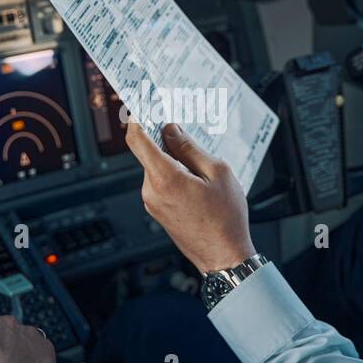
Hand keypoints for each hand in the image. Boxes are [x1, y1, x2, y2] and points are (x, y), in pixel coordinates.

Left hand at [125, 121, 255, 273]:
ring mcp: (153, 203)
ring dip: (175, 162)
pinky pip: (162, 184)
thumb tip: (171, 130)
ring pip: (158, 169)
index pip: (137, 139)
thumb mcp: (217, 172)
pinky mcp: (158, 211)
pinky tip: (198, 184)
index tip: (140, 105)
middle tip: (189, 136)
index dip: (136, 118)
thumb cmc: (225, 219)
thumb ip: (190, 148)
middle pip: (150, 153)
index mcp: (164, 178)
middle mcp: (152, 191)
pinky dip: (175, 176)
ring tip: (203, 172)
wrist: (224, 256)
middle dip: (167, 142)